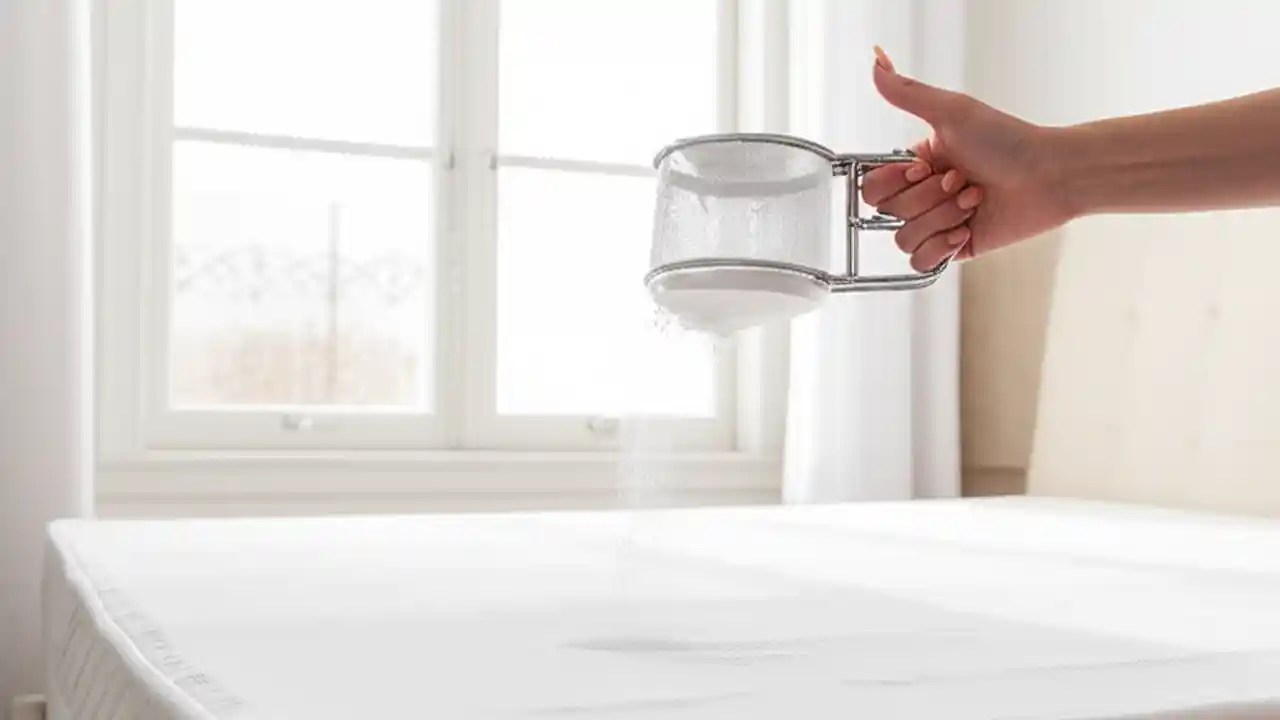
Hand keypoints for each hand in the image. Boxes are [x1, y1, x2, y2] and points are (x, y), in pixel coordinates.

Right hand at [862, 47, 1074, 269]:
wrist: (1049, 176)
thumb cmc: (1008, 140)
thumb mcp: (952, 112)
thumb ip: (907, 92)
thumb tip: (875, 61)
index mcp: (918, 165)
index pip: (874, 187)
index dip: (896, 182)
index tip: (928, 168)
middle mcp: (924, 195)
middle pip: (891, 213)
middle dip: (928, 197)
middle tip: (962, 181)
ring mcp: (939, 224)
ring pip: (905, 238)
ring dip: (942, 218)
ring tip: (973, 202)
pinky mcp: (954, 249)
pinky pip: (922, 262)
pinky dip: (941, 247)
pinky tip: (965, 231)